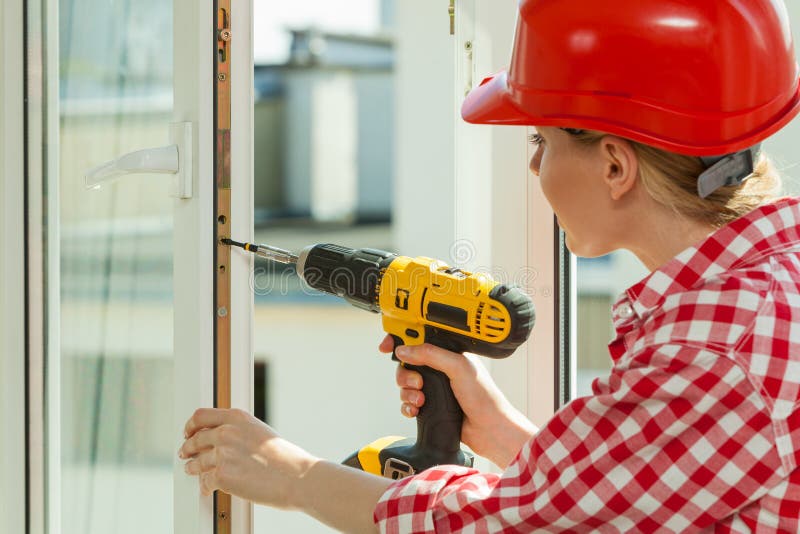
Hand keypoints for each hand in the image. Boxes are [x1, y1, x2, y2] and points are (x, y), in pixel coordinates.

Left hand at [179, 408, 390, 532]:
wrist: (297, 477)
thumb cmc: (284, 458)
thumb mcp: (260, 432)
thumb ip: (238, 431)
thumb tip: (219, 437)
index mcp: (238, 418)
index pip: (201, 416)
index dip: (191, 426)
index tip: (188, 432)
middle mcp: (227, 432)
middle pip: (195, 439)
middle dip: (188, 448)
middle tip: (186, 453)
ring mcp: (222, 454)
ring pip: (197, 461)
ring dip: (193, 467)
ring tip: (193, 470)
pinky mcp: (221, 475)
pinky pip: (204, 481)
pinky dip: (205, 486)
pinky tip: (207, 488)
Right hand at [379, 335, 536, 467]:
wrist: (489, 430)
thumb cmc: (484, 397)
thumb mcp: (458, 367)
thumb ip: (431, 354)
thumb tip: (405, 349)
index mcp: (449, 352)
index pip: (420, 338)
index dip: (402, 339)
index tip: (388, 346)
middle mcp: (441, 367)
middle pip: (407, 362)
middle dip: (405, 373)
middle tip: (417, 382)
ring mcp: (435, 387)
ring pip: (406, 383)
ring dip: (407, 392)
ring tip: (421, 400)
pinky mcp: (431, 404)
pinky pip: (408, 402)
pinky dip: (408, 406)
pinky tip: (417, 410)